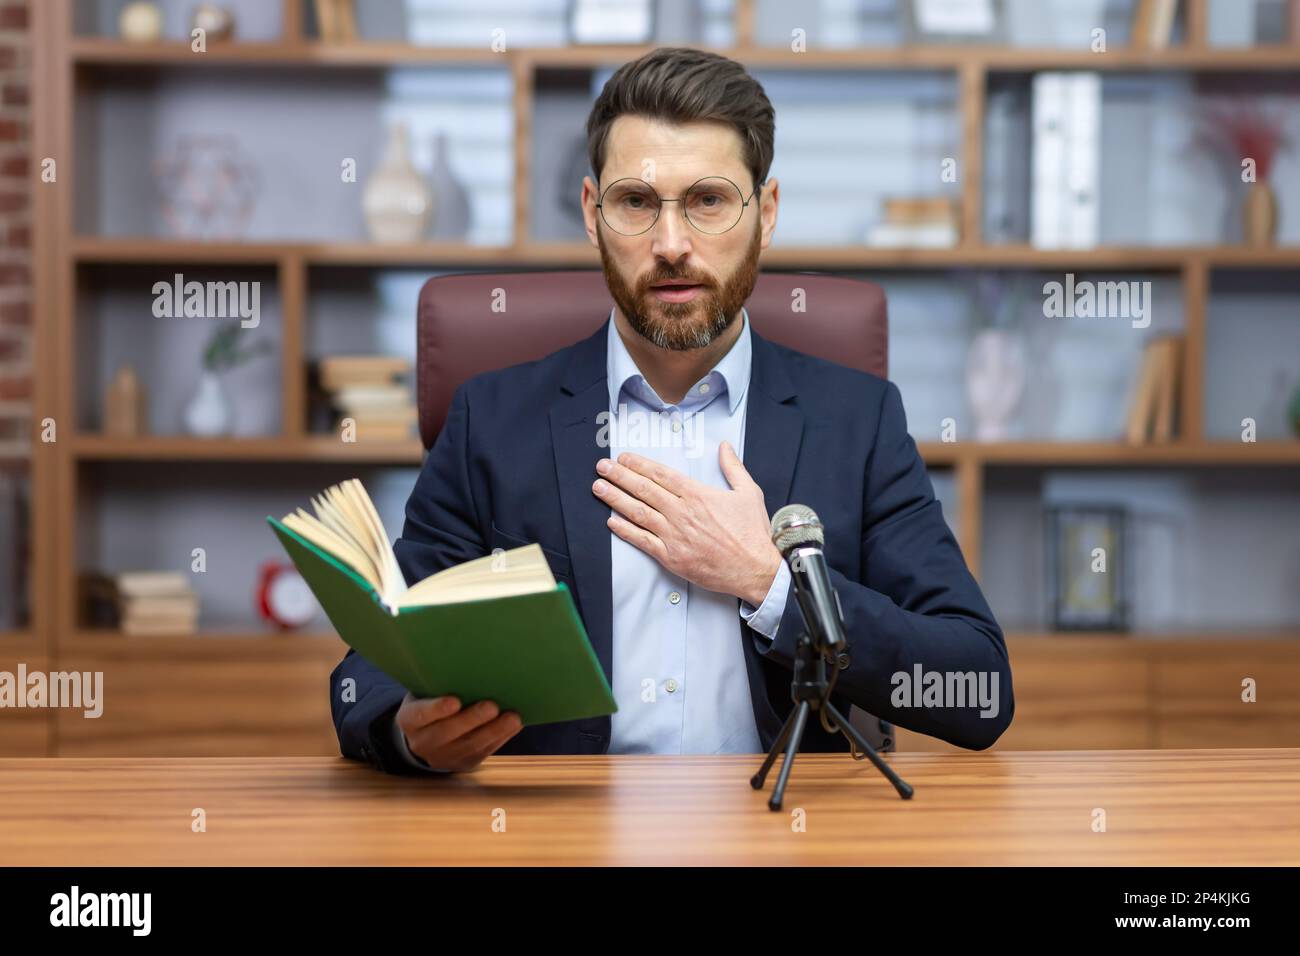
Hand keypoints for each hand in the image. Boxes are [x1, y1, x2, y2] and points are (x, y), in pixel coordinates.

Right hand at [395, 692, 522, 771]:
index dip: (436, 709)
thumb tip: (473, 665)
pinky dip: (500, 738)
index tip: (454, 700)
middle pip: (447, 733)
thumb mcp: (426, 692)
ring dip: (493, 732)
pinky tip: (514, 725)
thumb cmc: (432, 700)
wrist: (428, 734)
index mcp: (409, 720)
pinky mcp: (464, 763)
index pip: (420, 715)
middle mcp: (423, 742)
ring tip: (512, 718)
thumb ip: (441, 684)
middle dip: (471, 720)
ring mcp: (444, 757)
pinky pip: (483, 752)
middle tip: (491, 706)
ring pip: (469, 746)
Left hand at [591, 441, 782, 606]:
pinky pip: (642, 541)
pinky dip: (625, 531)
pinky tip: (611, 522)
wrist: (755, 569)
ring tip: (599, 488)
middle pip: (643, 489)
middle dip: (619, 476)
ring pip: (638, 512)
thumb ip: (733, 467)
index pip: (660, 474)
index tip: (624, 458)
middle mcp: (682, 512)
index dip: (638, 464)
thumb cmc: (752, 533)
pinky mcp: (671, 557)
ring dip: (615, 499)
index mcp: (698, 494)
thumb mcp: (748, 492)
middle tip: (602, 467)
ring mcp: (674, 535)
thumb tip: (725, 447)